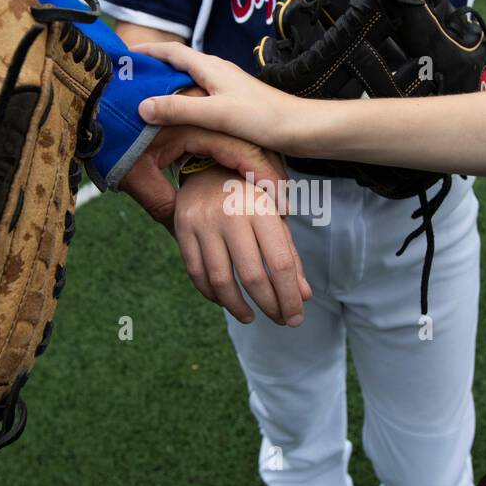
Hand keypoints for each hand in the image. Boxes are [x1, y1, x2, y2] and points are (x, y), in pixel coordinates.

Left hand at [120, 122, 287, 231]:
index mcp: (191, 122)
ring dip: (257, 167)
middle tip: (284, 207)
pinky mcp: (194, 117)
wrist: (91, 105)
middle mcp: (202, 111)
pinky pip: (225, 138)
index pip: (241, 149)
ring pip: (241, 139)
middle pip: (249, 142)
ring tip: (274, 198)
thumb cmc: (107, 138)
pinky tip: (248, 183)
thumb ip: (163, 206)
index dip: (264, 178)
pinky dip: (240, 160)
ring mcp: (199, 111)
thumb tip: (186, 239)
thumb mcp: (134, 175)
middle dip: (269, 175)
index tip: (280, 204)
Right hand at [133, 41, 307, 151]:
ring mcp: (225, 86)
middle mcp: (216, 71)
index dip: (147, 51)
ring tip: (144, 101)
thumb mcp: (216, 114)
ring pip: (187, 81)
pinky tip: (176, 118)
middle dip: (152, 68)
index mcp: (210, 67)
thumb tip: (142, 106)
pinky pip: (198, 96)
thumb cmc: (262, 118)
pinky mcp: (232, 101)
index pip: (171, 51)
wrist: (299, 129)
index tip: (123, 56)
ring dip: (167, 86)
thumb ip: (180, 109)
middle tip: (127, 82)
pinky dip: (181, 101)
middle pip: (177, 64)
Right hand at [174, 164, 311, 325]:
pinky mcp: (182, 230)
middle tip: (280, 320)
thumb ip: (289, 254)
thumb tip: (303, 295)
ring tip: (251, 317)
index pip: (279, 263)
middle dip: (270, 306)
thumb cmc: (250, 194)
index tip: (296, 316)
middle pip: (252, 276)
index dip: (290, 296)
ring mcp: (202, 223)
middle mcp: (230, 215)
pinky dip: (212, 294)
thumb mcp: (275, 216)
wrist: (207, 165)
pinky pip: (196, 273)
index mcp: (261, 207)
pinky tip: (227, 301)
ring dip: (238, 307)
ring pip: (221, 281)